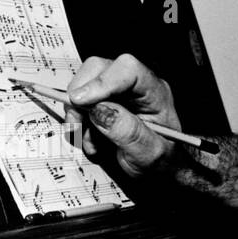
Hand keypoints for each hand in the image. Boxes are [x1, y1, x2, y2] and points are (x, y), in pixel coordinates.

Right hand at [66, 54, 181, 176]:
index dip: (102, 81)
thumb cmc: (162, 161)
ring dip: (77, 112)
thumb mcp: (149, 154)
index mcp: (155, 93)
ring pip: (85, 83)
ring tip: (87, 140)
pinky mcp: (103, 101)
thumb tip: (100, 110)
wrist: (158, 170)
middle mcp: (136, 86)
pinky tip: (90, 140)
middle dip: (81, 96)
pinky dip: (78, 120)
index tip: (80, 101)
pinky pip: (80, 100)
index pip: (129, 70)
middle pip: (99, 68)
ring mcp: (118, 91)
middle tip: (76, 124)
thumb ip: (128, 132)